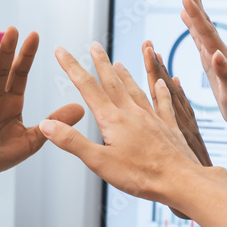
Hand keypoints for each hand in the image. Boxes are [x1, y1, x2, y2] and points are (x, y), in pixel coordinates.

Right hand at [40, 43, 207, 208]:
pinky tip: (161, 83)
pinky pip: (164, 104)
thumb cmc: (140, 175)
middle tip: (94, 46)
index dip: (71, 67)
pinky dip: (161, 91)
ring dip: (125, 75)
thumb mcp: (98, 162)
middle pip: (112, 82)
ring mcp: (153, 119)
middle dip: (100, 63)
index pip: (87, 88)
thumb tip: (46, 124)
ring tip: (118, 63)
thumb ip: (72, 141)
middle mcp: (133, 113)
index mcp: (113, 120)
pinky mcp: (169, 128)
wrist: (180, 180)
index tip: (61, 51)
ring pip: (136, 90)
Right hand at [178, 0, 226, 133]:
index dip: (194, 12)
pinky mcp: (211, 60)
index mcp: (219, 56)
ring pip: (201, 24)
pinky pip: (199, 36)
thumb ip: (225, 74)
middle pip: (203, 19)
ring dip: (193, 6)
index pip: (205, 29)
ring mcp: (214, 54)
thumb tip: (215, 54)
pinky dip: (191, 24)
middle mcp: (217, 50)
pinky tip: (185, 18)